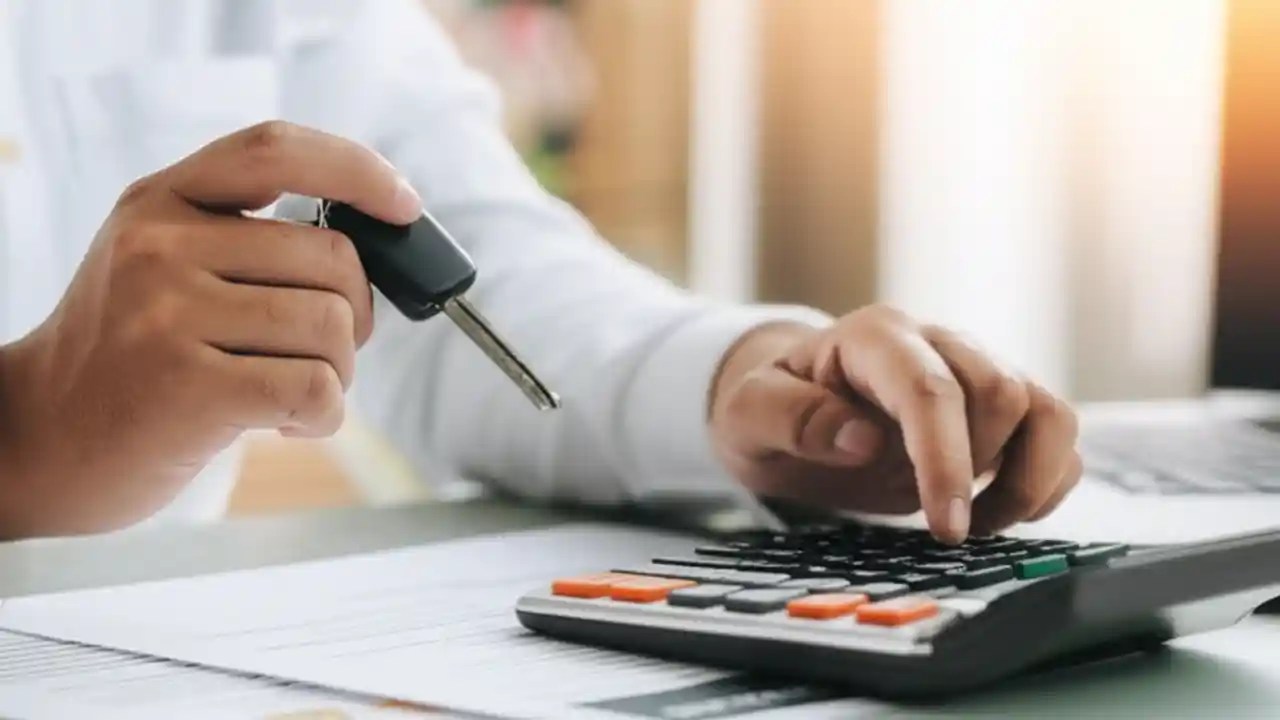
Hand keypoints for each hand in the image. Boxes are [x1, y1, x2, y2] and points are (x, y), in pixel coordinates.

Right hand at [0, 121, 421, 537]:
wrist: (42, 441)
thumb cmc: (131, 360)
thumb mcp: (165, 268)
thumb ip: (247, 240)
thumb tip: (378, 236)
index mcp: (160, 203)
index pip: (275, 150)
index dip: (356, 169)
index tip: (404, 205)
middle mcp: (160, 246)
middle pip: (332, 256)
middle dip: (355, 315)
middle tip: (321, 352)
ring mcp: (168, 313)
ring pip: (333, 325)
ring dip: (338, 373)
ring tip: (289, 392)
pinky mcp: (186, 385)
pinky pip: (316, 387)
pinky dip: (323, 416)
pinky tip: (283, 424)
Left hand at [709, 304, 1080, 543]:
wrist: (788, 408)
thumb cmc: (770, 409)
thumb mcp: (747, 415)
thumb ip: (792, 419)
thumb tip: (862, 440)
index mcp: (874, 336)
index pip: (930, 389)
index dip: (945, 459)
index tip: (944, 526)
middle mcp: (938, 342)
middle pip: (1002, 395)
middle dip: (979, 472)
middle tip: (937, 525)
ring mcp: (978, 370)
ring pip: (1050, 412)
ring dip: (1027, 480)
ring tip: (973, 525)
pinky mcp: (1004, 408)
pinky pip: (1058, 436)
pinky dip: (1046, 483)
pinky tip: (996, 515)